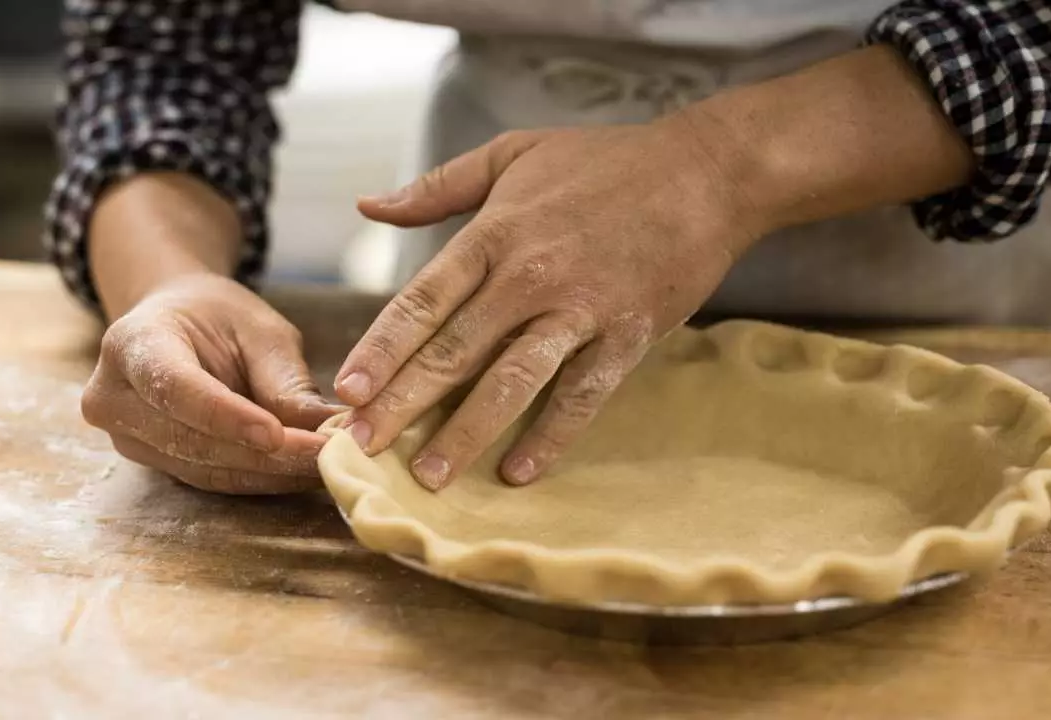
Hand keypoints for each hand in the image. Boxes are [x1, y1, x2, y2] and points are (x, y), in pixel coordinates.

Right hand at [81, 274, 343, 493]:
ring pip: (204, 470)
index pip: (175, 388)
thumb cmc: (218, 318)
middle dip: (265, 455)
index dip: (226, 416)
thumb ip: (285, 379)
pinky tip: (301, 472)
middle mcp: (114, 397)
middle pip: (191, 440)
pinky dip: (260, 479)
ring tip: (327, 465)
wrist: (175, 326)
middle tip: (328, 455)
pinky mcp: (152, 464)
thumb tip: (329, 428)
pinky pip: (211, 480)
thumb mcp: (258, 330)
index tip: (278, 434)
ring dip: (270, 474)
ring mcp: (127, 438)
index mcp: (132, 343)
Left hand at [334, 119, 770, 489]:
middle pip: (455, 351)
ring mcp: (580, 310)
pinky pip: (581, 395)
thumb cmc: (604, 162)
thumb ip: (437, 186)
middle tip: (363, 448)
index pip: (423, 300)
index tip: (347, 391)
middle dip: (404, 404)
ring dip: (466, 432)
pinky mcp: (626, 336)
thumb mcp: (512, 154)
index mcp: (495, 234)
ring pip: (511, 382)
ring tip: (430, 474)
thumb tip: (368, 206)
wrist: (703, 173)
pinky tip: (518, 472)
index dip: (382, 348)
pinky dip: (550, 436)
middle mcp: (530, 277)